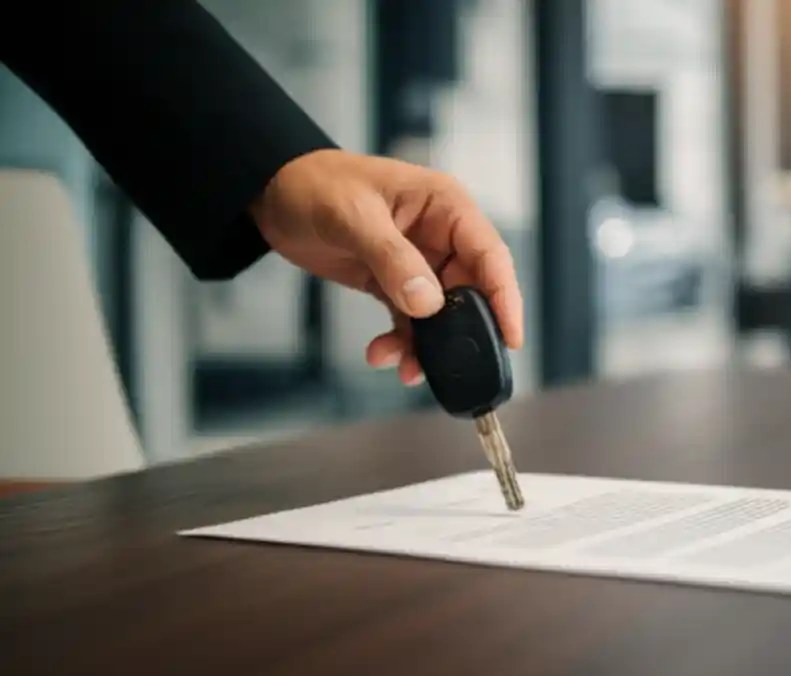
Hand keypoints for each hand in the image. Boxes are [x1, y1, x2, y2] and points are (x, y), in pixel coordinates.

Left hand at [249, 149, 523, 385]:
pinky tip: (383, 354)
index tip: (510, 338)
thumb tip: (428, 305)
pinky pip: (411, 320)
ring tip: (405, 368)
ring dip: (427, 345)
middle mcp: (440, 236)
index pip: (489, 255)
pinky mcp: (395, 282)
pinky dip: (402, 342)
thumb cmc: (315, 185)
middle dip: (460, 332)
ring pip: (440, 313)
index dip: (504, 298)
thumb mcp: (353, 217)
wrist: (272, 193)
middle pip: (470, 291)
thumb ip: (393, 260)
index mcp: (445, 207)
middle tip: (450, 365)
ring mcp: (419, 261)